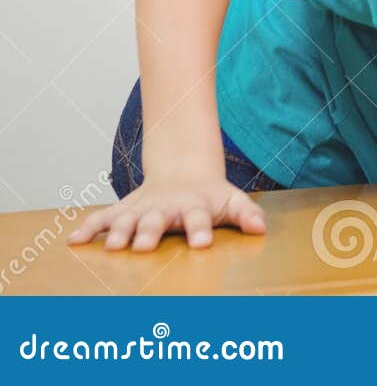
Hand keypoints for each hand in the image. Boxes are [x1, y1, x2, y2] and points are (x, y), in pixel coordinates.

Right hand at [67, 175, 266, 251]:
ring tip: (110, 247)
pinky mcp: (123, 210)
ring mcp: (142, 208)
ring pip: (127, 220)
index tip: (201, 244)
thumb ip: (247, 214)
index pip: (198, 218)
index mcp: (194, 206)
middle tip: (144, 247)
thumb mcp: (233, 200)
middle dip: (149, 233)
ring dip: (119, 232)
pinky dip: (88, 228)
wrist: (184, 171)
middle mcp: (165, 207)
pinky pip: (103, 218)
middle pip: (156, 220)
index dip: (200, 230)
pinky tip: (73, 240)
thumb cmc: (210, 195)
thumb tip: (261, 228)